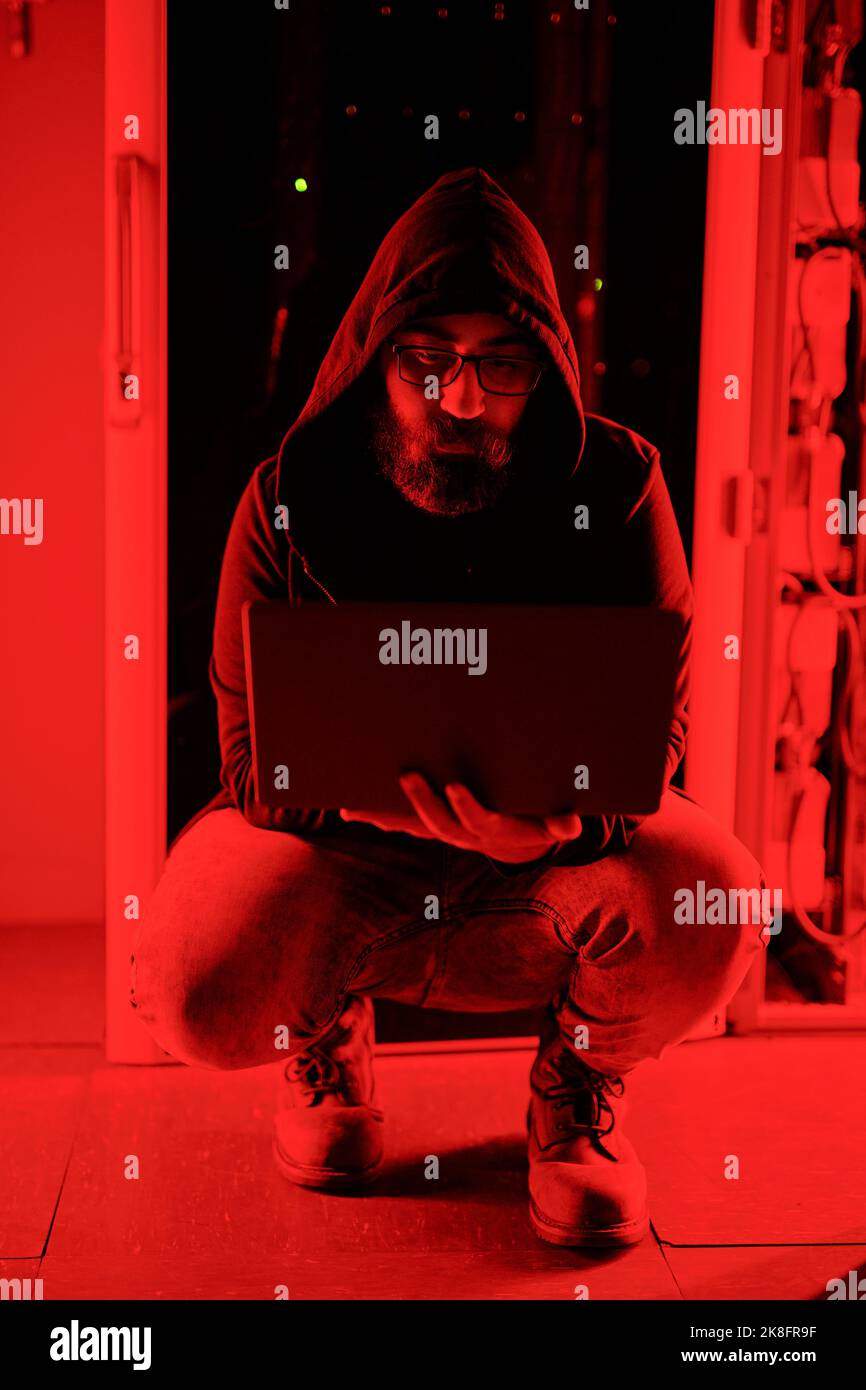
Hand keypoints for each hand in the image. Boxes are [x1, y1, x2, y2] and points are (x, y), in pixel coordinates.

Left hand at [340, 772, 581, 864]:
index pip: (478, 820)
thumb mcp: (551, 821)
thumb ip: (560, 823)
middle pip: (438, 823)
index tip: (454, 786)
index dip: (466, 807)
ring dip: (383, 816)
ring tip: (353, 806)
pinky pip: (400, 824)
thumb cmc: (535, 819)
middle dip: (421, 801)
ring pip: (410, 825)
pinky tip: (350, 808)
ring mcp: (443, 831)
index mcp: (493, 829)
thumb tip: (573, 825)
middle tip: (406, 775)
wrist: (518, 840)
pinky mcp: (429, 826)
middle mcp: (463, 835)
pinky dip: (377, 816)